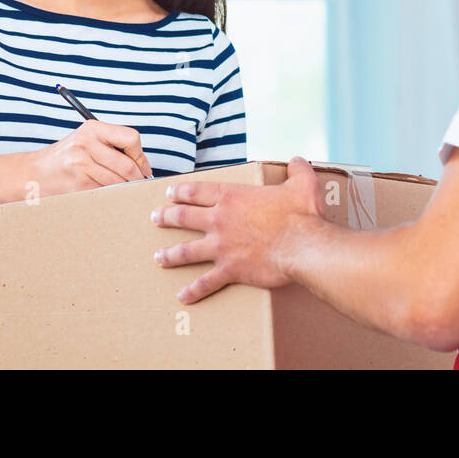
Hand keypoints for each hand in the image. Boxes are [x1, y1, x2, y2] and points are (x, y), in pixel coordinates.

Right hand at [31, 118, 151, 195]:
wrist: (34, 173)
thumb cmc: (66, 158)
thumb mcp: (87, 140)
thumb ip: (113, 146)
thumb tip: (143, 165)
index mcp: (93, 128)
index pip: (131, 138)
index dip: (140, 156)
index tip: (142, 167)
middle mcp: (86, 143)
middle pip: (127, 165)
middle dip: (137, 178)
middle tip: (139, 184)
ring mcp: (81, 164)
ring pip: (118, 181)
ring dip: (125, 189)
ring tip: (122, 188)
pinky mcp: (78, 184)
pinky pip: (105, 191)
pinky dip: (111, 194)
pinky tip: (105, 193)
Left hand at [151, 156, 325, 301]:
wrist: (302, 245)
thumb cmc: (301, 214)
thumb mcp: (302, 183)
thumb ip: (297, 169)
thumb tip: (297, 161)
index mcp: (233, 197)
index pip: (198, 191)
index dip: (181, 191)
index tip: (170, 193)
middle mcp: (220, 220)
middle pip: (184, 217)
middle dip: (167, 217)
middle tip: (156, 218)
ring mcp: (221, 247)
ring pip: (186, 251)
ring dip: (170, 254)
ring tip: (158, 257)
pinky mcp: (229, 270)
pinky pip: (206, 282)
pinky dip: (193, 290)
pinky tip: (183, 296)